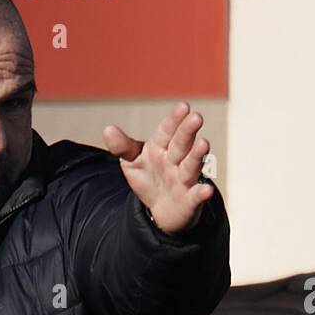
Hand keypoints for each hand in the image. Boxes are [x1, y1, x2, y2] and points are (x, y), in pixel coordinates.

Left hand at [102, 100, 214, 235]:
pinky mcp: (190, 199)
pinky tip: (206, 190)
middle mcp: (176, 159)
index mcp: (161, 146)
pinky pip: (196, 196)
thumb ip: (123, 146)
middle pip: (181, 144)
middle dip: (187, 131)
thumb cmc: (148, 176)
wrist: (161, 207)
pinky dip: (201, 193)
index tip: (183, 106)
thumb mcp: (132, 160)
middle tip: (196, 117)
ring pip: (191, 165)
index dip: (174, 119)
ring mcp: (185, 178)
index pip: (167, 130)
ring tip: (204, 144)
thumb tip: (108, 129)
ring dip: (198, 155)